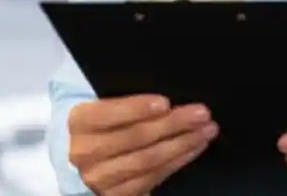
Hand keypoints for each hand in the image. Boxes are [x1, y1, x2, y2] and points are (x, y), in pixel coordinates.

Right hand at [68, 94, 219, 195]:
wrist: (85, 155)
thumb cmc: (103, 122)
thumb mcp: (105, 105)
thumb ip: (128, 102)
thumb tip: (168, 101)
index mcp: (79, 122)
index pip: (109, 113)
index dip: (137, 108)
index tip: (165, 102)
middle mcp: (85, 153)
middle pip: (135, 138)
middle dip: (173, 124)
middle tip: (201, 114)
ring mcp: (100, 177)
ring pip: (148, 160)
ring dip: (182, 144)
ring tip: (206, 130)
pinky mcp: (117, 194)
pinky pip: (153, 177)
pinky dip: (178, 161)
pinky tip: (194, 147)